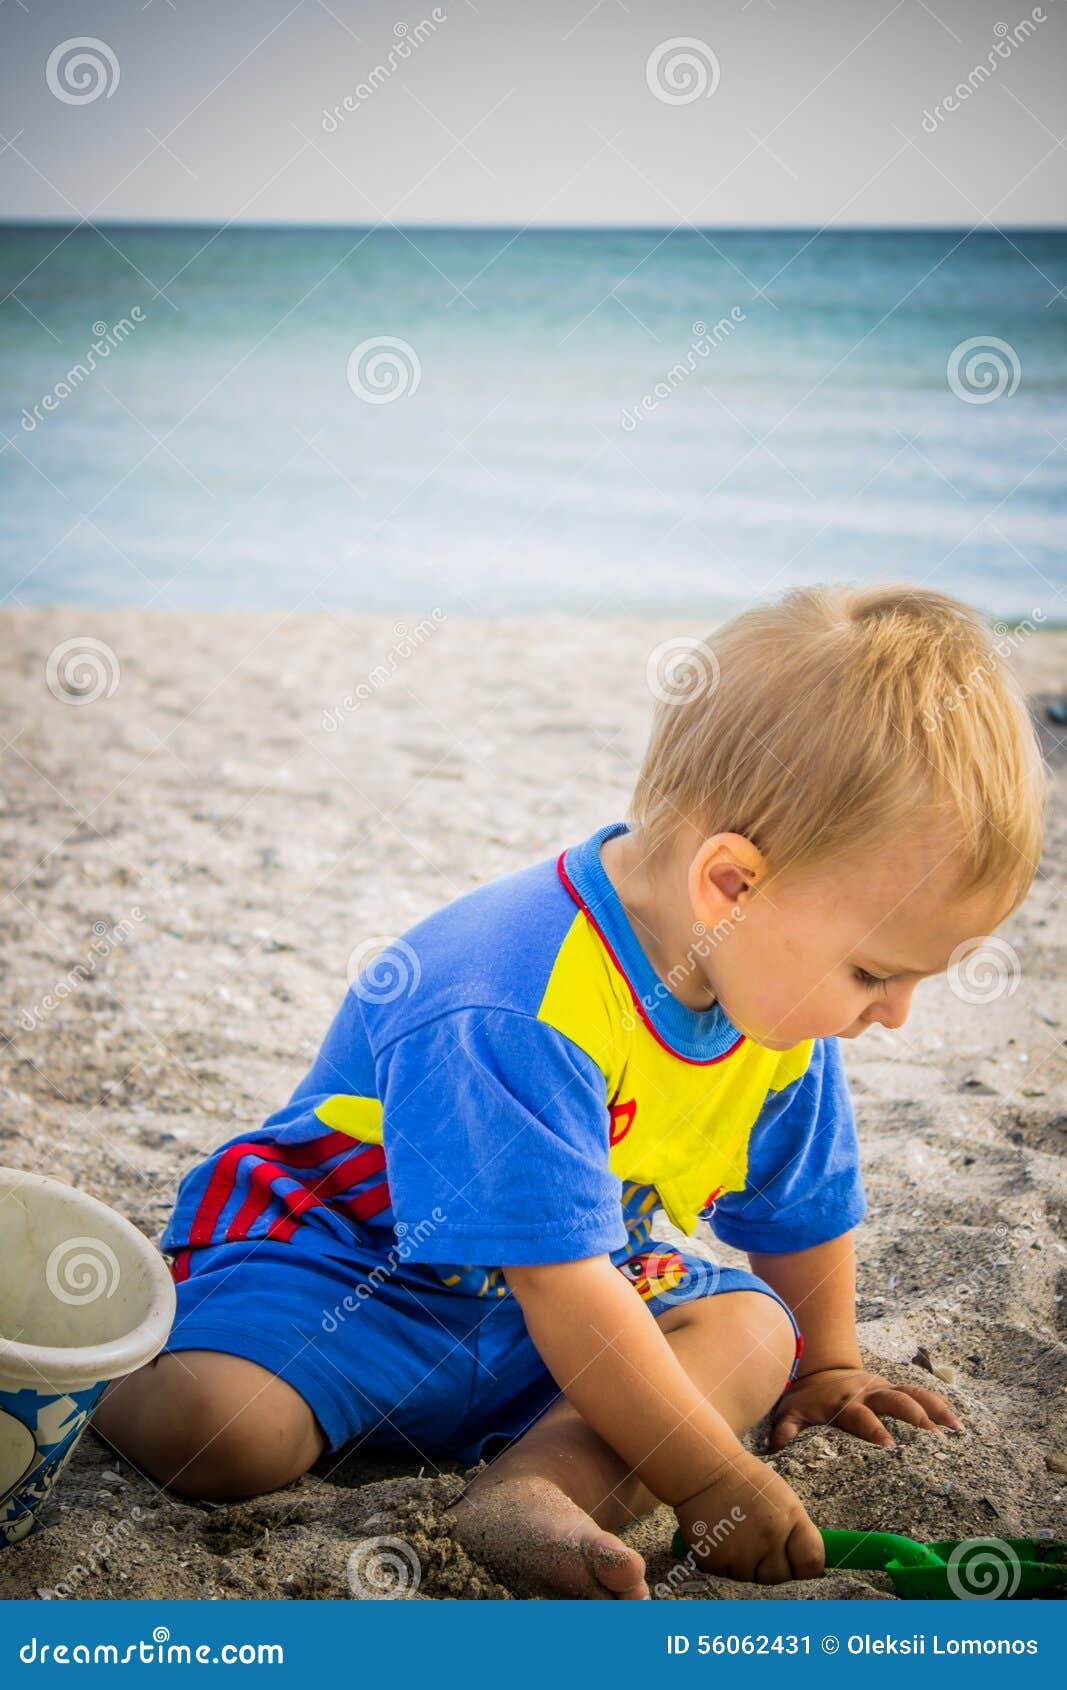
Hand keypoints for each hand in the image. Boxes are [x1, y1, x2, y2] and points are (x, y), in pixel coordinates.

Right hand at [674, 1447, 823, 1584]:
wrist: (703, 1470)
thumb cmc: (747, 1480)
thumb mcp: (783, 1498)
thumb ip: (798, 1531)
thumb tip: (811, 1566)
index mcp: (789, 1519)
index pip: (812, 1563)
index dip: (809, 1566)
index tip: (801, 1563)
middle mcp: (767, 1539)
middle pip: (782, 1576)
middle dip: (777, 1566)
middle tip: (764, 1545)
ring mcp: (740, 1553)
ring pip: (754, 1578)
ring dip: (751, 1566)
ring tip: (741, 1537)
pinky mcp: (715, 1561)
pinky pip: (729, 1575)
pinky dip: (728, 1564)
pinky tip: (724, 1540)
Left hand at [770, 1366, 962, 1449]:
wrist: (820, 1370)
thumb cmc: (807, 1400)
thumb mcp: (791, 1412)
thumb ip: (786, 1429)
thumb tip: (776, 1447)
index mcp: (844, 1403)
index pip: (860, 1416)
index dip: (874, 1430)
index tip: (889, 1446)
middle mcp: (868, 1394)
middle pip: (894, 1401)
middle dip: (914, 1417)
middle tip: (935, 1437)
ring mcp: (884, 1389)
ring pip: (913, 1394)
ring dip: (935, 1409)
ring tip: (957, 1429)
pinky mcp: (894, 1388)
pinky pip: (920, 1393)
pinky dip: (939, 1404)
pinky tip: (958, 1421)